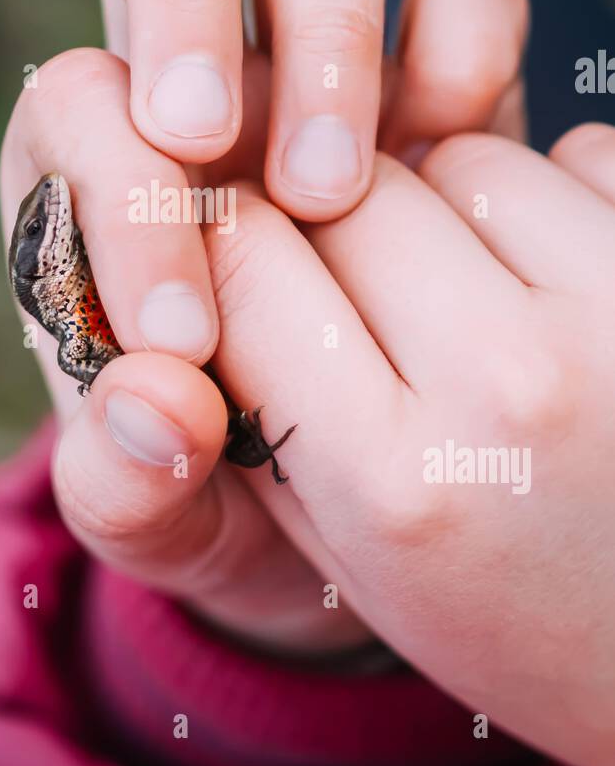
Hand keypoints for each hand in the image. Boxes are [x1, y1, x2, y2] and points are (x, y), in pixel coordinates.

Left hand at [0, 0, 527, 656]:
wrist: (376, 510)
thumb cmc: (243, 507)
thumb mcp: (177, 526)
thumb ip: (125, 490)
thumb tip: (149, 411)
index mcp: (91, 181)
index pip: (77, 104)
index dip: (117, 200)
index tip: (188, 338)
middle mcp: (195, 95)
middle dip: (185, 4)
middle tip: (233, 156)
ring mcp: (317, 76)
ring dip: (328, 36)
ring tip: (344, 186)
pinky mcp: (436, 90)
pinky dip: (460, 33)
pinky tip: (456, 140)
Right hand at [198, 124, 614, 765]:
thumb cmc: (506, 611)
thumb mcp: (349, 559)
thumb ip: (254, 420)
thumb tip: (193, 276)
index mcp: (395, 480)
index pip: (247, 262)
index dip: (228, 248)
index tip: (245, 265)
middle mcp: (506, 387)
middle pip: (346, 196)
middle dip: (329, 226)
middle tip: (362, 290)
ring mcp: (612, 323)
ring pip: (461, 159)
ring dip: (442, 206)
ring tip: (468, 292)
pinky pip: (579, 154)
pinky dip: (549, 198)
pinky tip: (549, 280)